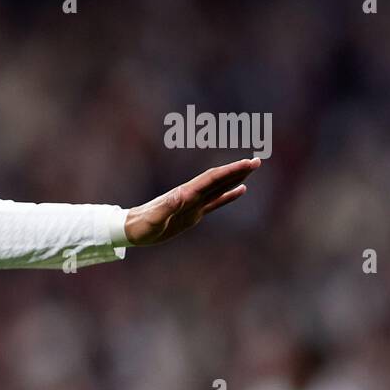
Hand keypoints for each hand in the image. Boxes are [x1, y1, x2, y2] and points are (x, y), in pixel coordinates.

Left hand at [124, 157, 260, 245]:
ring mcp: (193, 203)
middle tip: (257, 161)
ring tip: (251, 169)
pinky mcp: (193, 213)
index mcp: (185, 194)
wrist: (132, 229)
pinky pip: (215, 202)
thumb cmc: (141, 226)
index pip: (212, 179)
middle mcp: (191, 195)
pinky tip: (240, 190)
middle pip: (218, 179)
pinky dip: (228, 196)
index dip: (230, 171)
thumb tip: (183, 195)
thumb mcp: (154, 219)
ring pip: (219, 188)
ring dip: (235, 178)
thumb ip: (168, 207)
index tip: (247, 163)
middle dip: (237, 170)